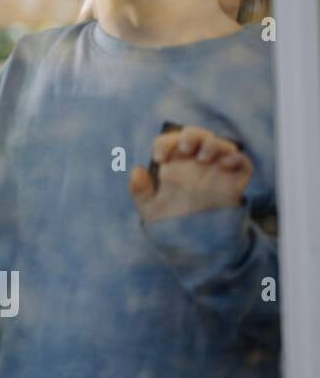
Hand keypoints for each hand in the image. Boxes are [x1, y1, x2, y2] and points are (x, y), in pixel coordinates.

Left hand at [129, 124, 251, 223]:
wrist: (198, 242)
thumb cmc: (173, 221)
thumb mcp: (150, 209)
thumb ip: (139, 191)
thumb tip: (136, 170)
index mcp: (175, 163)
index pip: (170, 142)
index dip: (164, 144)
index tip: (159, 159)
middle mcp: (196, 162)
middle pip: (196, 135)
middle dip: (190, 136)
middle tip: (183, 149)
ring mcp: (217, 169)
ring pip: (220, 144)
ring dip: (211, 144)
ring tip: (202, 158)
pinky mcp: (236, 180)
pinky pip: (241, 161)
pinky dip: (235, 157)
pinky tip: (224, 165)